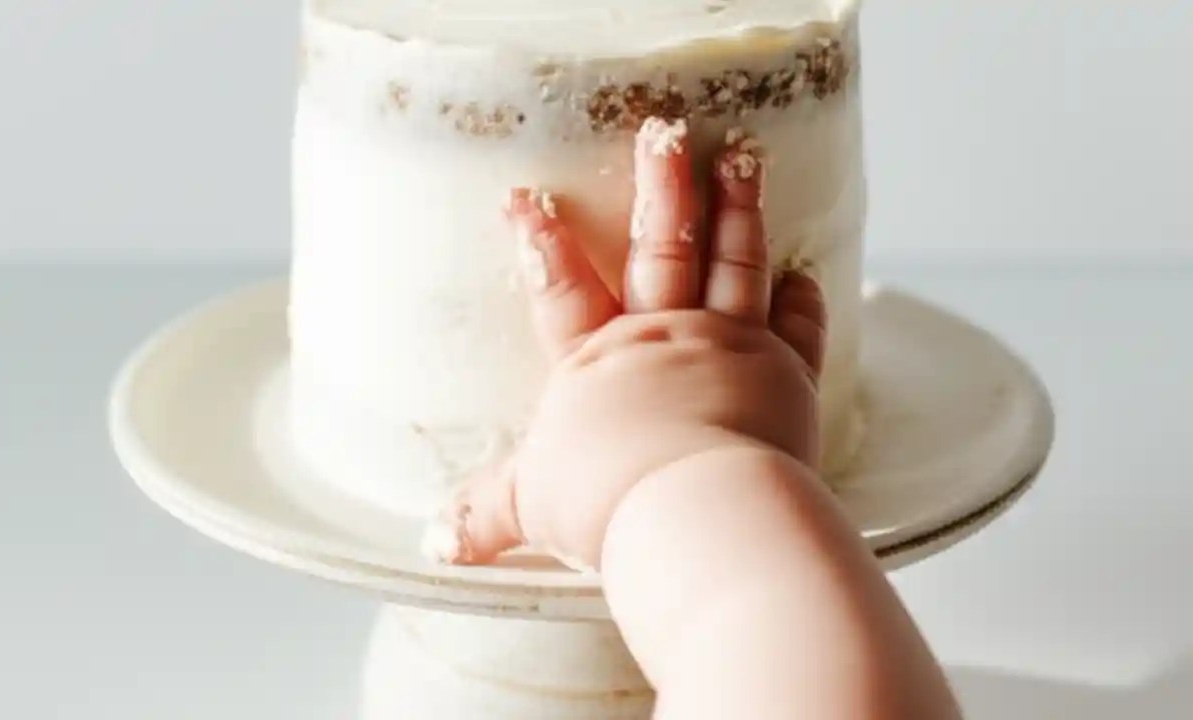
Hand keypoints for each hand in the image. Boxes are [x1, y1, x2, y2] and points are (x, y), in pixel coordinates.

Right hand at [422, 118, 827, 570]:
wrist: (691, 512)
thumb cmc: (605, 503)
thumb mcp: (530, 505)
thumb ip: (487, 513)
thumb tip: (433, 542)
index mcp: (597, 362)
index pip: (562, 287)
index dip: (541, 240)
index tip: (527, 195)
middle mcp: (664, 338)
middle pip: (662, 246)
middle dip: (662, 183)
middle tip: (667, 129)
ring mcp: (729, 348)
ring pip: (733, 263)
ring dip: (739, 208)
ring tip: (744, 157)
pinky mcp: (784, 374)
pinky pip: (796, 325)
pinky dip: (801, 296)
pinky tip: (803, 271)